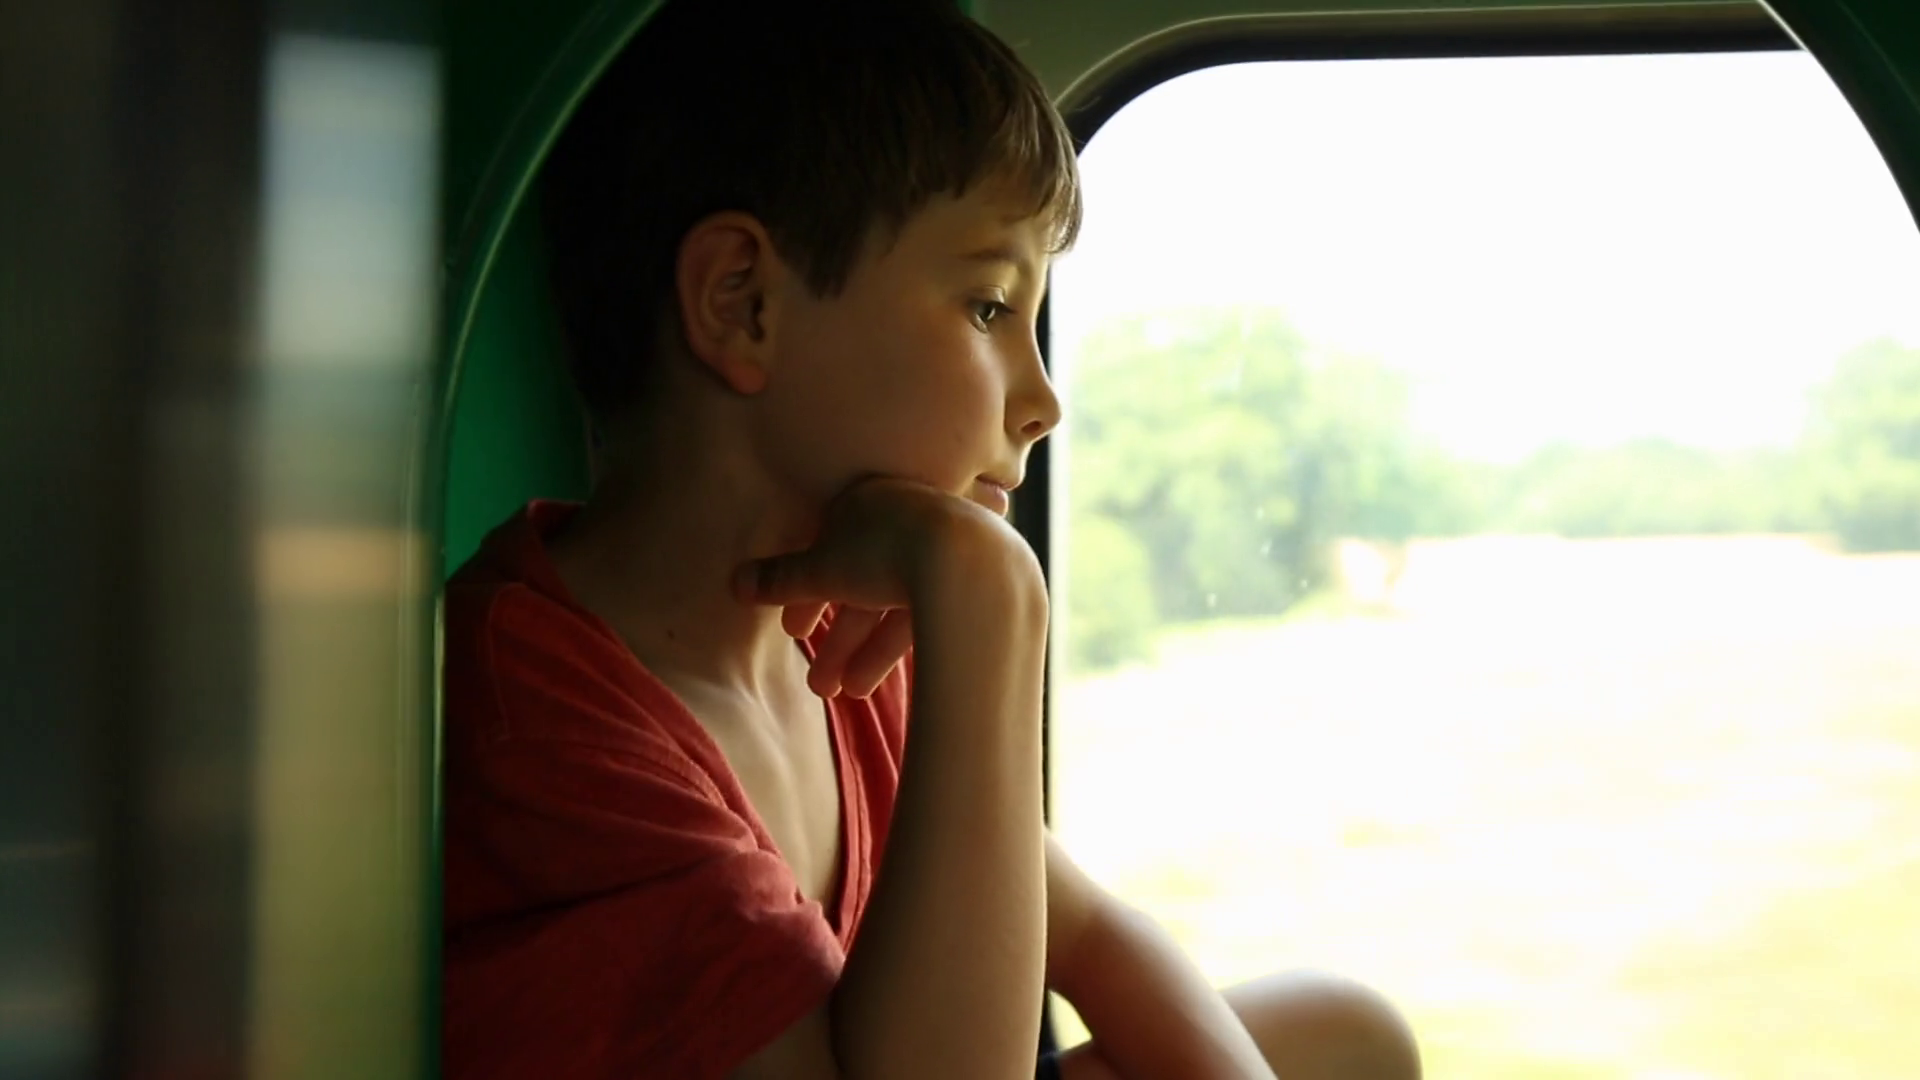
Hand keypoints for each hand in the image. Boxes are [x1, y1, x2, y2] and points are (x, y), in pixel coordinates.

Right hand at [733, 477, 1025, 698]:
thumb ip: (779, 578)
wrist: (969, 562)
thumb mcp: (820, 570)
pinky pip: (928, 611)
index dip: (806, 593)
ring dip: (863, 652)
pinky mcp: (974, 575)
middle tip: (816, 684)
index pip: (830, 546)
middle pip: (864, 581)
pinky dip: (899, 645)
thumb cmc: (884, 552)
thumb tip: (734, 583)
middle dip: (836, 637)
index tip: (792, 633)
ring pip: (896, 601)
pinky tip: (877, 682)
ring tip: (842, 697)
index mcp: (870, 495)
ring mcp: (947, 543)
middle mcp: (909, 512)